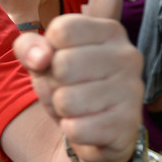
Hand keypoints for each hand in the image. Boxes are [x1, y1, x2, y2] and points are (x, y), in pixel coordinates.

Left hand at [14, 15, 144, 161]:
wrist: (97, 130)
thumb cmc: (69, 84)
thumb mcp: (43, 59)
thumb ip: (29, 46)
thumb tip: (40, 58)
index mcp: (110, 31)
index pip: (62, 30)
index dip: (47, 51)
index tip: (59, 61)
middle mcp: (127, 56)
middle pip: (62, 65)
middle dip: (53, 83)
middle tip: (68, 89)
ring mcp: (132, 90)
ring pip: (66, 100)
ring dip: (62, 109)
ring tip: (77, 107)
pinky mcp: (128, 124)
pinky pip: (75, 129)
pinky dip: (72, 130)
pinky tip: (87, 125)